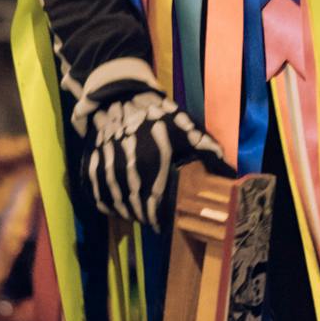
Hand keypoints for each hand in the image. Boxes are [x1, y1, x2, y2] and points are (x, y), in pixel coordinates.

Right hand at [69, 58, 223, 229]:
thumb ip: (204, 147)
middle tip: (149, 221)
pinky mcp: (93, 161)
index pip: (153, 200)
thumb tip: (226, 167)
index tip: (161, 225)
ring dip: (125, 212)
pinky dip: (104, 202)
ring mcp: (107, 165)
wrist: (121, 95)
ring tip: (135, 217)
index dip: (157, 217)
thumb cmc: (156, 113)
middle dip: (143, 216)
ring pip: (115, 200)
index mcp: (151, 160)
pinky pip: (97, 190)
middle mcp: (127, 166)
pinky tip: (113, 208)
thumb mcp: (184, 126)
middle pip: (134, 203)